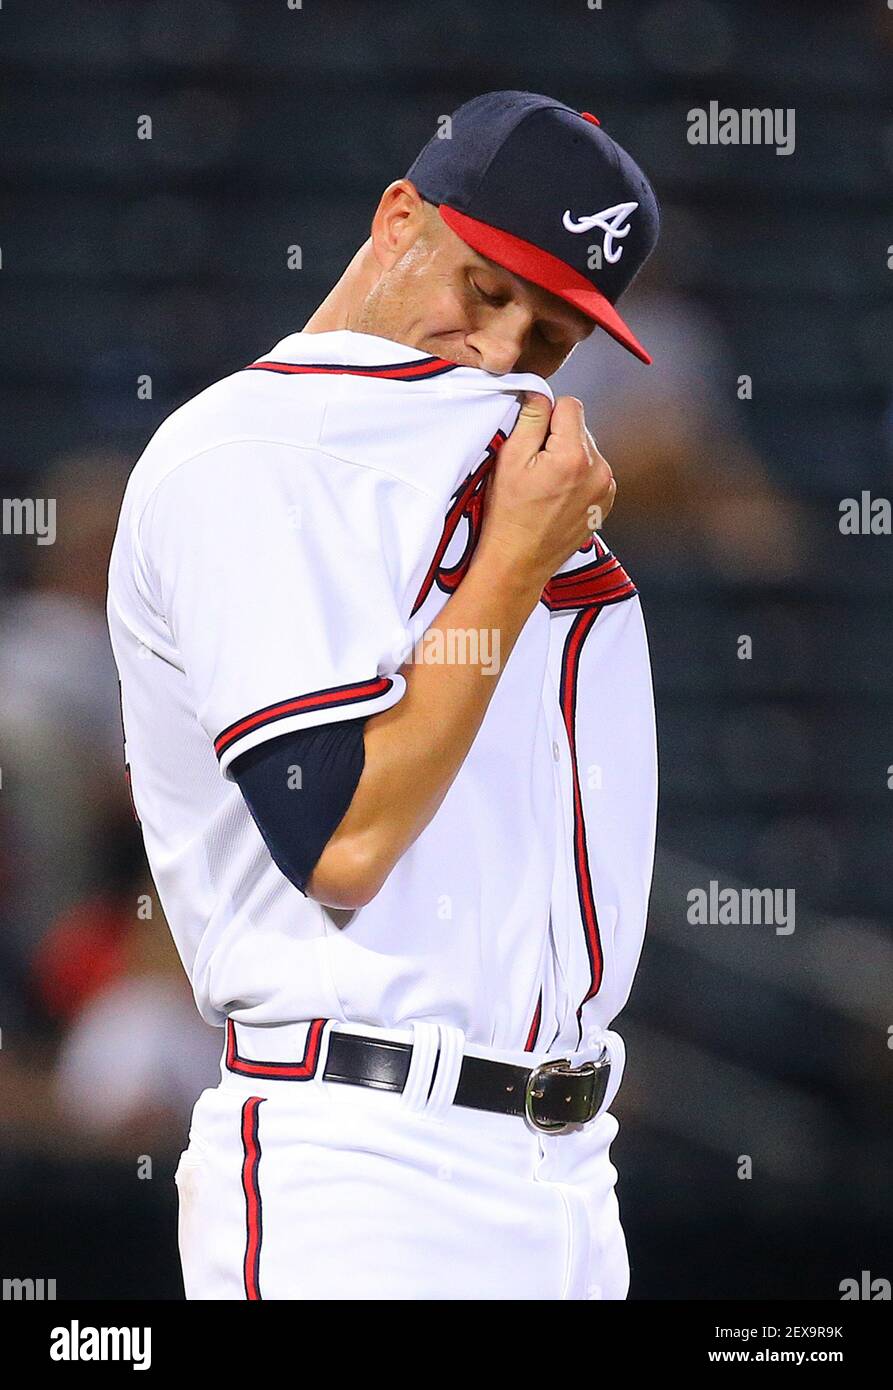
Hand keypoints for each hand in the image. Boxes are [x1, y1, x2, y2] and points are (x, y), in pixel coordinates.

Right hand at [473, 393, 615, 591]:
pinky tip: (557, 496)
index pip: (570, 404)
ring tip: (546, 486)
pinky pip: (593, 473)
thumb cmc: (509, 515)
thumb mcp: (510, 460)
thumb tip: (540, 394)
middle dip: (558, 438)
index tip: (533, 439)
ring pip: (587, 450)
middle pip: (580, 428)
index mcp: (574, 455)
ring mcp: (606, 488)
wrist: (519, 561)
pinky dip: (577, 478)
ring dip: (568, 458)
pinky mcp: (605, 503)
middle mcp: (598, 470)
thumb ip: (530, 419)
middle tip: (535, 468)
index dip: (547, 416)